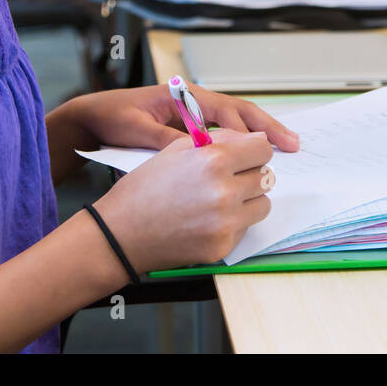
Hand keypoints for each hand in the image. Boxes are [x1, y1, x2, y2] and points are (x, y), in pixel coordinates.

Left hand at [54, 82, 300, 153]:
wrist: (94, 115)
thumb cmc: (114, 117)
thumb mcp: (137, 130)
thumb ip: (166, 140)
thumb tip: (196, 152)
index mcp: (185, 96)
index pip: (227, 112)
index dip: (252, 129)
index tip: (271, 145)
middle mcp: (195, 101)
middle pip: (240, 113)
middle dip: (268, 128)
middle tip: (294, 145)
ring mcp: (195, 113)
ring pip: (236, 122)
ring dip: (259, 135)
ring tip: (285, 149)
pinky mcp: (191, 126)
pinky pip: (223, 132)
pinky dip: (241, 142)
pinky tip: (253, 158)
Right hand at [93, 129, 275, 270]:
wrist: (120, 233)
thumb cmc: (144, 188)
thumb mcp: (176, 149)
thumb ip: (219, 140)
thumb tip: (254, 139)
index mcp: (214, 161)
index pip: (263, 151)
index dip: (254, 151)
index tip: (245, 155)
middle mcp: (225, 192)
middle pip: (266, 177)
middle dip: (250, 174)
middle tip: (228, 177)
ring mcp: (226, 223)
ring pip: (262, 204)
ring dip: (248, 200)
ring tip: (219, 200)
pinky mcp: (223, 246)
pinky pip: (245, 228)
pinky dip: (233, 223)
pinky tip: (207, 220)